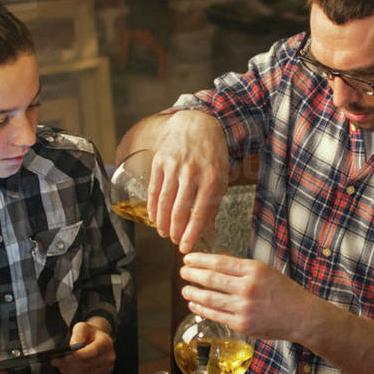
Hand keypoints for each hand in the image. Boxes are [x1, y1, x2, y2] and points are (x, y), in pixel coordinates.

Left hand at [52, 319, 115, 373]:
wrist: (97, 340)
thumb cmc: (89, 334)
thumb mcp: (82, 327)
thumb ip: (78, 333)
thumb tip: (73, 345)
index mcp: (106, 342)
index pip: (92, 352)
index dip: (77, 356)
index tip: (64, 357)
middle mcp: (109, 356)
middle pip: (87, 365)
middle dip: (69, 365)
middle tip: (56, 362)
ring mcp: (108, 368)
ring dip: (70, 372)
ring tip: (61, 366)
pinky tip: (68, 371)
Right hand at [149, 111, 228, 251]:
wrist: (198, 125)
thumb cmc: (211, 155)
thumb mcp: (221, 177)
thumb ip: (213, 203)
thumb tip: (207, 230)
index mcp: (211, 179)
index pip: (199, 213)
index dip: (190, 234)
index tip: (185, 247)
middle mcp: (192, 173)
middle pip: (180, 210)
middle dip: (175, 230)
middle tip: (174, 241)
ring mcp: (174, 167)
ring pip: (165, 201)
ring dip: (162, 222)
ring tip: (163, 233)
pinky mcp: (160, 162)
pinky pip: (154, 189)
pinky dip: (152, 206)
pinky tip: (153, 217)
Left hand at [177, 253, 321, 341]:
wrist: (301, 316)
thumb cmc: (284, 292)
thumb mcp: (265, 271)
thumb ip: (240, 267)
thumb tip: (217, 259)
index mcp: (254, 270)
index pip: (219, 262)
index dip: (199, 260)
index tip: (188, 259)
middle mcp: (247, 288)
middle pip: (210, 279)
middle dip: (192, 274)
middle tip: (182, 272)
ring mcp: (244, 308)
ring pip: (209, 298)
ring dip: (193, 293)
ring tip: (185, 290)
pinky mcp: (242, 324)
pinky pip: (215, 315)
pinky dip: (202, 309)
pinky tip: (195, 305)